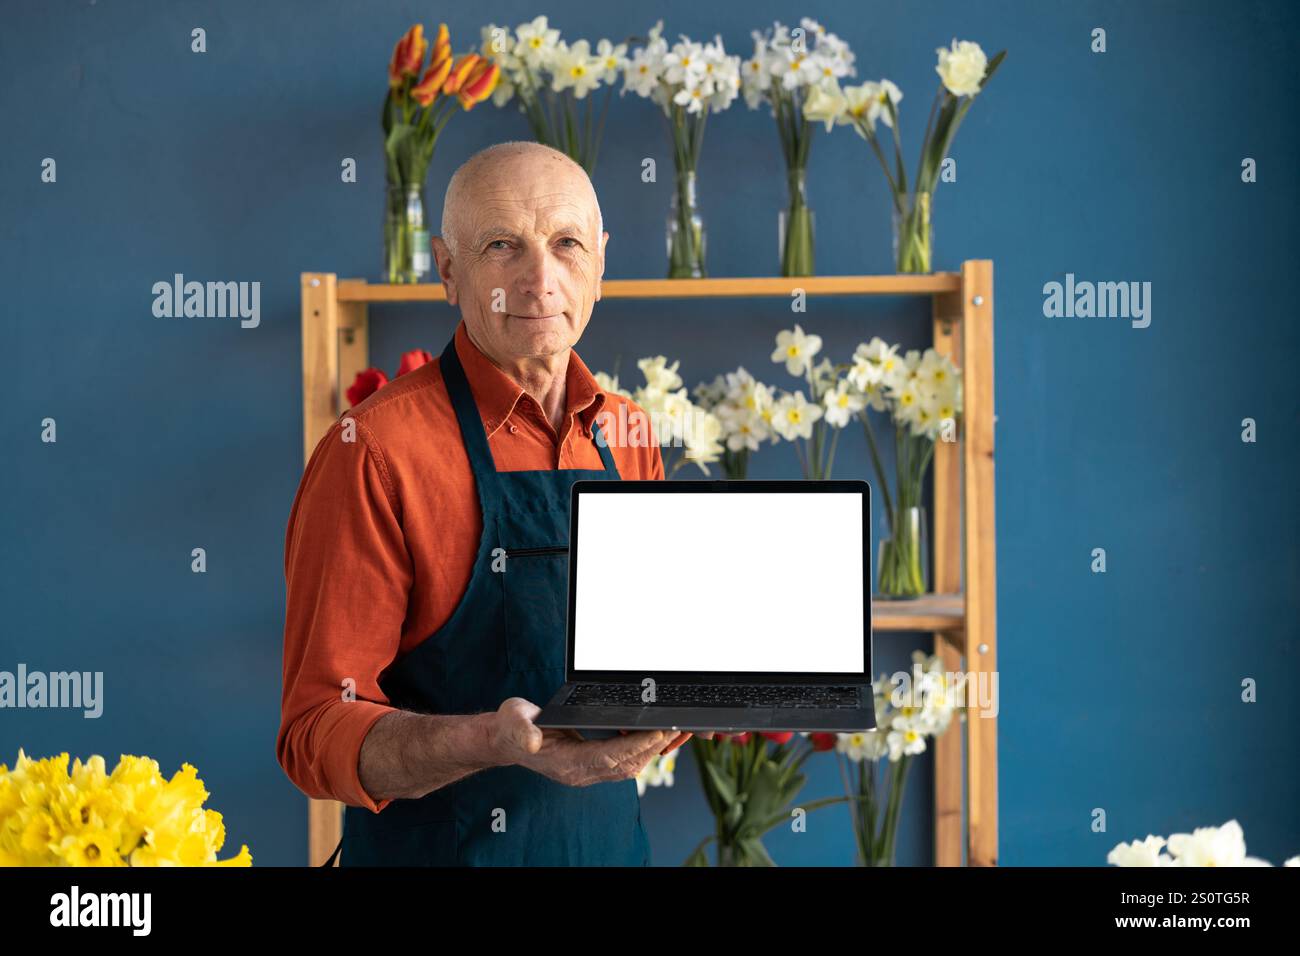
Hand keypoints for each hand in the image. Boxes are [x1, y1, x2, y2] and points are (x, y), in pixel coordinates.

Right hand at [488, 698, 677, 787]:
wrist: (506, 739)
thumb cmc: (512, 726)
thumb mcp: (514, 720)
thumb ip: (524, 729)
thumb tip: (535, 740)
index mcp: (565, 762)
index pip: (610, 756)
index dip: (636, 745)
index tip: (658, 731)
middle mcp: (578, 772)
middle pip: (625, 764)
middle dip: (651, 747)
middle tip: (674, 728)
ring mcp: (585, 773)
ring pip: (626, 767)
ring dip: (648, 751)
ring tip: (667, 732)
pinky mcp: (588, 767)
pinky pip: (619, 763)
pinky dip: (637, 751)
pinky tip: (646, 736)